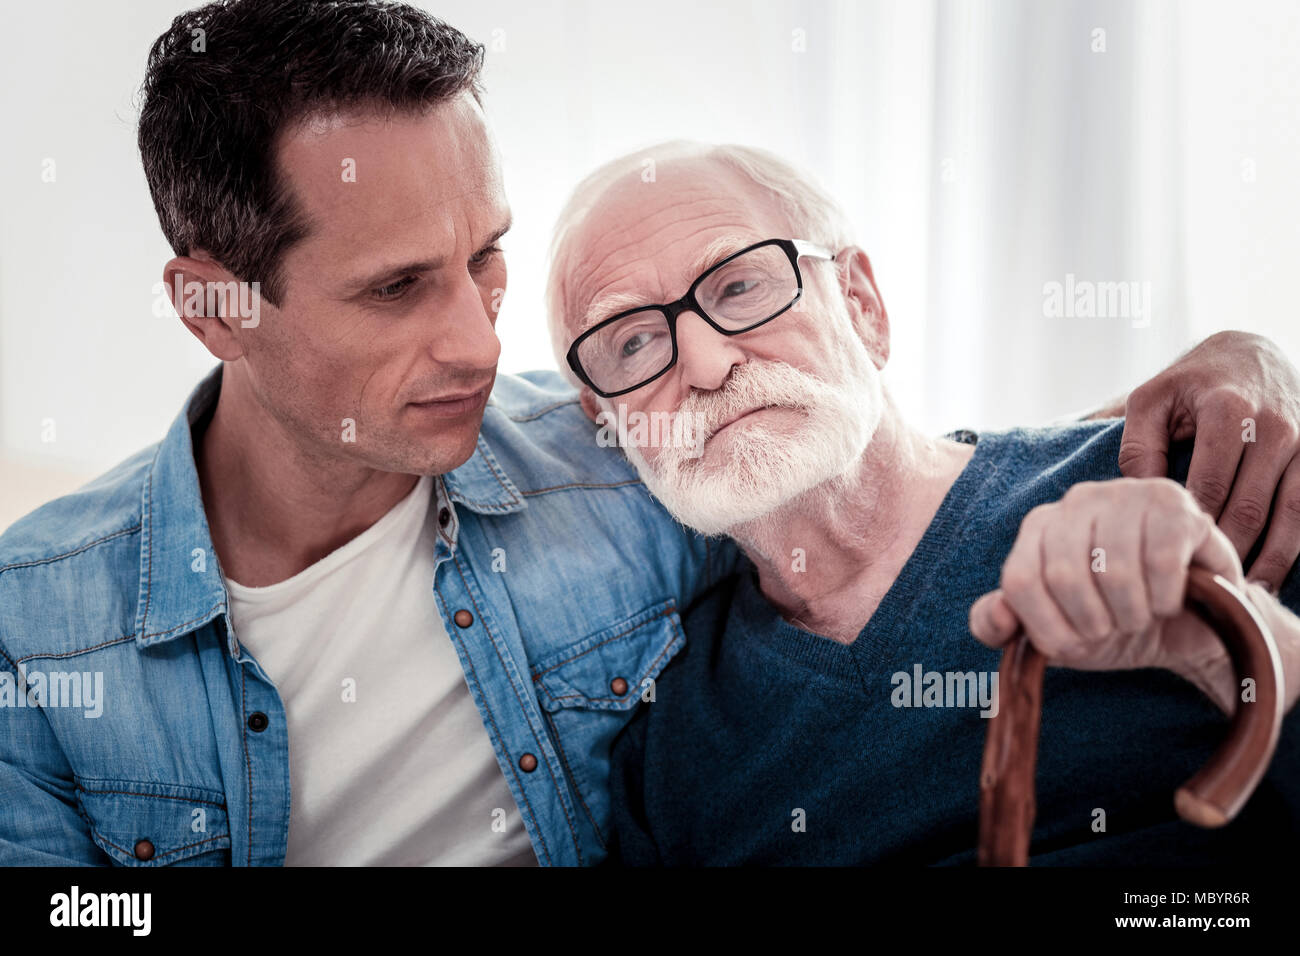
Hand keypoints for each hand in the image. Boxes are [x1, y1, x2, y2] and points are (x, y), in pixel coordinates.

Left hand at [970, 478, 1246, 712]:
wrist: (1187, 627)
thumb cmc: (1112, 621)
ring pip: (1113, 571)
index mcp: (1038, 526)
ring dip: (1132, 614)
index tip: (1075, 641)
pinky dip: (1164, 600)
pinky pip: (1160, 563)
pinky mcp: (1175, 504)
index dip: (1049, 628)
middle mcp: (1077, 500)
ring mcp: (1127, 494)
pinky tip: (1169, 601)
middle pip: (1064, 576)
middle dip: (1093, 624)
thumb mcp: (1050, 633)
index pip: (1020, 582)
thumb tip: (998, 615)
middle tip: (1115, 627)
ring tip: (1142, 614)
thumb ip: (997, 624)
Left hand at [1117, 330, 1299, 591]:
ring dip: (1264, 561)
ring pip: (1288, 517)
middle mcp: (1275, 426)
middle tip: (1196, 592)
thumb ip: (1138, 447)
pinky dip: (1290, 550)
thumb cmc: (1188, 386)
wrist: (1249, 356)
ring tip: (1235, 596)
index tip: (1167, 563)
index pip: (1210, 485)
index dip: (1191, 529)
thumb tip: (1140, 500)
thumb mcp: (1150, 402)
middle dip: (1224, 552)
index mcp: (1228, 410)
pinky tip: (1267, 580)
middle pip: (1249, 507)